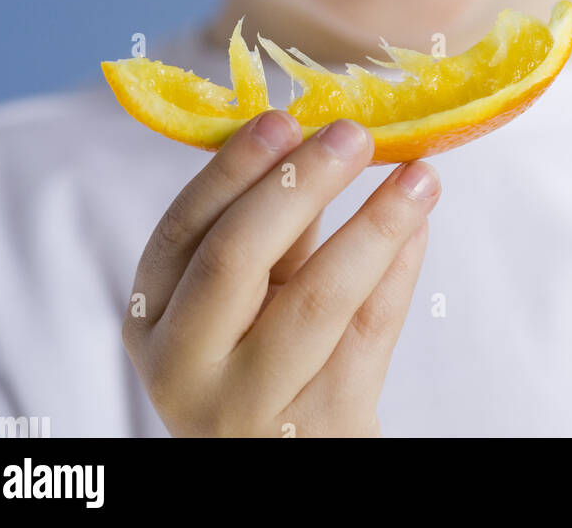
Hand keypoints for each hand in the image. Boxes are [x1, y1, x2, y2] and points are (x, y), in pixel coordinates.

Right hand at [122, 109, 439, 436]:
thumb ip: (268, 226)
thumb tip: (318, 134)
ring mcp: (251, 407)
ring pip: (318, 299)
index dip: (232, 168)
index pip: (183, 228)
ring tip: (420, 174)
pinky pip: (369, 332)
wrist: (285, 454)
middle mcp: (185, 367)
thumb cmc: (261, 352)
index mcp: (151, 317)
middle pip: (237, 258)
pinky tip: (419, 226)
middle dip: (300, 184)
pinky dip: (399, 270)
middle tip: (353, 133)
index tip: (283, 117)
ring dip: (375, 224)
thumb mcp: (241, 295)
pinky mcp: (323, 426)